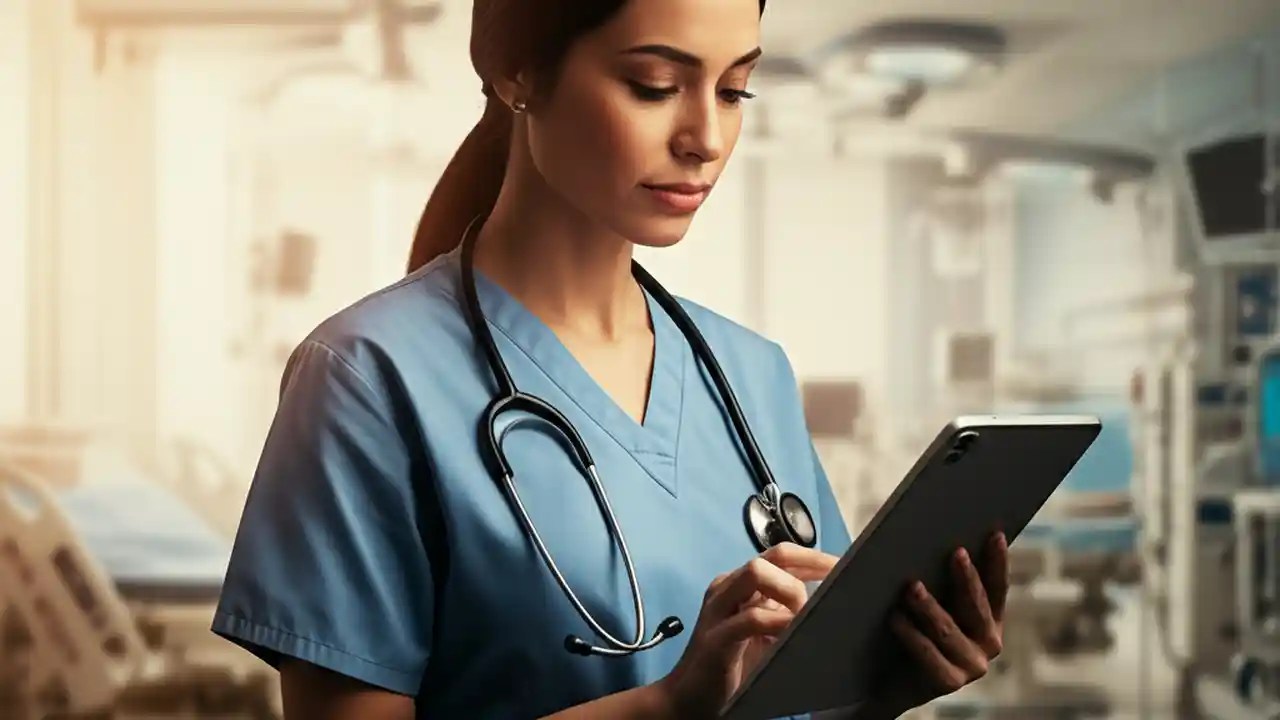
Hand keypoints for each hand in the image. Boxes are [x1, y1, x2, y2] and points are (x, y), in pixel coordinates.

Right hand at [654, 542, 837, 717]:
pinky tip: (791, 636)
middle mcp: (727, 587)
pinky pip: (751, 618)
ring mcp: (718, 609)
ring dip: (792, 592)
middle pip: (774, 555)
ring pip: (757, 573)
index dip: (816, 557)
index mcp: (740, 584)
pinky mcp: (715, 638)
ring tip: (806, 616)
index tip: (846, 568)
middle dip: (812, 566)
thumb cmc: (734, 666)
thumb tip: (828, 599)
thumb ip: (785, 612)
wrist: (689, 699)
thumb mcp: (766, 632)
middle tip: (837, 587)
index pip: (781, 554)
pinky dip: (778, 623)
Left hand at [879, 531, 1009, 713]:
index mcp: (989, 619)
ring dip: (930, 607)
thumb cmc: (908, 628)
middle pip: (976, 606)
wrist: (885, 680)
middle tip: (955, 552)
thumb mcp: (928, 602)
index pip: (997, 587)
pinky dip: (911, 634)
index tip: (994, 534)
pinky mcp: (947, 682)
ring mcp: (970, 665)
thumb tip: (926, 538)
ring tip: (912, 587)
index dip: (997, 562)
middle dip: (966, 578)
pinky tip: (895, 617)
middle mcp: (988, 643)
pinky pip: (927, 654)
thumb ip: (936, 578)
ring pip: (948, 630)